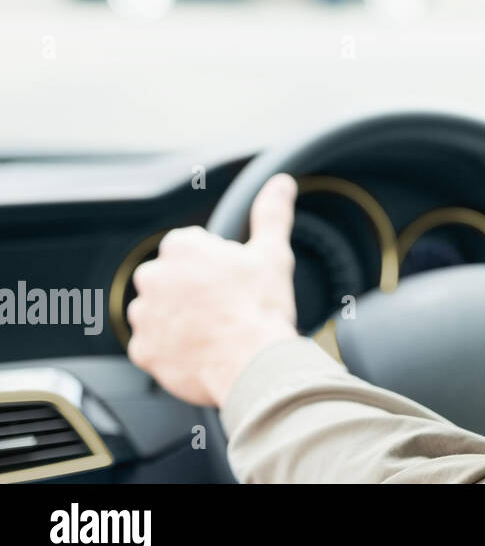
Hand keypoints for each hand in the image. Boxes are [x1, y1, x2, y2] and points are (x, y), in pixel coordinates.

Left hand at [126, 173, 301, 407]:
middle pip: (171, 279)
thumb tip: (282, 182)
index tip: (232, 282)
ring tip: (214, 331)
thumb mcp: (272, 252)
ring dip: (178, 319)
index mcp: (181, 247)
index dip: (215, 265)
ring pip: (159, 312)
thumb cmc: (261, 306)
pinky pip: (154, 346)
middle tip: (225, 307)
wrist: (252, 363)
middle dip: (190, 290)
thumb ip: (272, 213)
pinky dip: (171, 348)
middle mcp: (153, 276)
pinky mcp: (142, 349)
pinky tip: (200, 350)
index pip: (191, 247)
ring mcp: (144, 315)